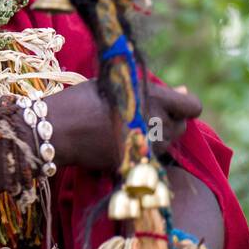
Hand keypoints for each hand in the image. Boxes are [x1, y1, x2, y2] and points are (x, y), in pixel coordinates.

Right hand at [49, 79, 201, 171]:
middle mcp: (155, 124)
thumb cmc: (81, 99)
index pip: (192, 106)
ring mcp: (145, 147)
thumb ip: (151, 89)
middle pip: (182, 127)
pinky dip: (144, 149)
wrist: (56, 131)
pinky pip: (151, 157)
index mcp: (153, 99)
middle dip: (171, 120)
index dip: (185, 104)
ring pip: (168, 144)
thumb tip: (183, 89)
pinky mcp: (134, 164)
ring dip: (159, 136)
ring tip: (135, 126)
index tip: (175, 102)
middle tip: (148, 114)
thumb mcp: (116, 84)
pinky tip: (126, 139)